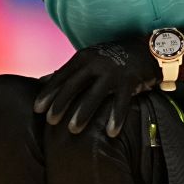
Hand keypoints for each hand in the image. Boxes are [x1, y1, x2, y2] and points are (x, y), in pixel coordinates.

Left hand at [33, 39, 159, 137]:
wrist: (146, 49)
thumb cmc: (111, 59)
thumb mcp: (87, 60)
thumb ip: (67, 71)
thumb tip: (41, 81)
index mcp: (83, 58)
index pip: (61, 76)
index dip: (48, 93)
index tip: (37, 109)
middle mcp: (96, 63)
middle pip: (74, 85)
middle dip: (61, 104)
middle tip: (50, 121)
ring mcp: (113, 72)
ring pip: (95, 95)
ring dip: (83, 113)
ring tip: (73, 130)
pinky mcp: (130, 81)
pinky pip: (121, 102)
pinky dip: (116, 118)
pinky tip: (110, 133)